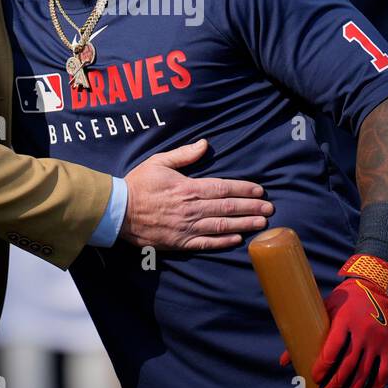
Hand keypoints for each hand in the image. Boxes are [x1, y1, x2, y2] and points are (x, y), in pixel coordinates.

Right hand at [121, 139, 272, 249]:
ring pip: (221, 226)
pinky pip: (205, 244)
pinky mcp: (179, 242)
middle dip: (251, 208)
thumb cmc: (138, 184)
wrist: (117, 211)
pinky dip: (223, 242)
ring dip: (244, 225)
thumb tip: (205, 144)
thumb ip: (184, 154)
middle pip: (228, 207)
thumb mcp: (159, 161)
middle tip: (270, 209)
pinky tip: (237, 240)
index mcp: (188, 187)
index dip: (244, 189)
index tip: (260, 191)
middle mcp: (191, 208)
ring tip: (262, 224)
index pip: (224, 187)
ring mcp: (186, 227)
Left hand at [280, 254, 387, 387]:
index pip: (333, 347)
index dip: (324, 365)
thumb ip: (307, 332)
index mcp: (345, 320)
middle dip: (334, 386)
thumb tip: (285, 361)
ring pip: (364, 374)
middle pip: (348, 366)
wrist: (379, 289)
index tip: (315, 378)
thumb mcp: (326, 308)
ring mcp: (377, 342)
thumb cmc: (346, 299)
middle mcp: (363, 332)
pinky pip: (382, 375)